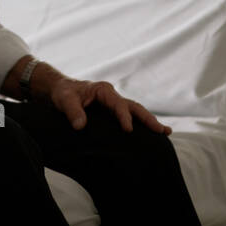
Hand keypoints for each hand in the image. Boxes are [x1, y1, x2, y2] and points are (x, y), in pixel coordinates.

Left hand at [48, 78, 171, 134]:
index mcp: (103, 90)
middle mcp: (112, 96)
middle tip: (162, 131)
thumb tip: (81, 126)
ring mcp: (113, 103)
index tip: (128, 130)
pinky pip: (129, 117)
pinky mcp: (112, 112)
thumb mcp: (64, 100)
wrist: (60, 89)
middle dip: (148, 119)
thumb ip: (72, 112)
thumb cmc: (63, 93)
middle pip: (134, 107)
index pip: (118, 104)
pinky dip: (140, 125)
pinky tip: (149, 135)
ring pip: (135, 112)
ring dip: (149, 122)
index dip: (124, 117)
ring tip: (165, 133)